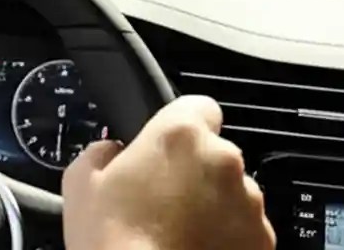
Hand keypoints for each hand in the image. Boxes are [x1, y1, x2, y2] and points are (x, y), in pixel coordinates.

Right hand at [62, 95, 273, 249]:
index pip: (199, 106)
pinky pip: (244, 230)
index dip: (181, 126)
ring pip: (232, 194)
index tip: (168, 148)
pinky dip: (227, 239)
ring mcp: (248, 204)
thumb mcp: (80, 183)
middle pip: (214, 155)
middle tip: (161, 202)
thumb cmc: (113, 243)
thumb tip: (111, 152)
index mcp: (181, 135)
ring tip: (177, 233)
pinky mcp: (262, 240)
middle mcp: (224, 161)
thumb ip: (102, 152)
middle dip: (194, 173)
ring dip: (212, 207)